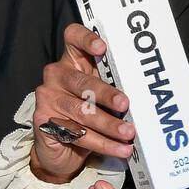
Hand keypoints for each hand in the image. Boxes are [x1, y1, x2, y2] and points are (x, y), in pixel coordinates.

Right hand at [29, 23, 136, 182]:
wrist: (63, 150)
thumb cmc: (89, 115)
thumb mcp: (102, 97)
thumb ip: (115, 87)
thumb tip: (145, 93)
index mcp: (73, 60)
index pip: (73, 38)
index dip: (86, 39)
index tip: (102, 48)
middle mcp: (56, 74)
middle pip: (82, 81)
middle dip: (106, 94)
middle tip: (125, 104)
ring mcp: (48, 97)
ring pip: (81, 111)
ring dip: (109, 124)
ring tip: (128, 133)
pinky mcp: (43, 121)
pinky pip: (77, 133)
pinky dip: (102, 143)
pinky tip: (118, 148)